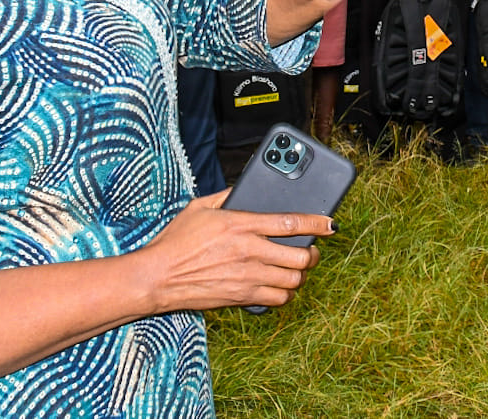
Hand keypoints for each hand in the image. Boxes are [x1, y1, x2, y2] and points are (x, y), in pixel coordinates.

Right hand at [138, 190, 334, 312]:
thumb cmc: (175, 241)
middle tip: (311, 251)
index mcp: (241, 225)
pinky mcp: (242, 297)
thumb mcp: (200, 207)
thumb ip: (227, 195)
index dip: (317, 222)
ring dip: (300, 275)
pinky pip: (278, 299)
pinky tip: (279, 286)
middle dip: (312, 254)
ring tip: (296, 269)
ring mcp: (248, 277)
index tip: (330, 223)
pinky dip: (284, 294)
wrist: (157, 277)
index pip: (290, 222)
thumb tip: (245, 188)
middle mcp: (250, 251)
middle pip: (301, 257)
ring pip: (294, 280)